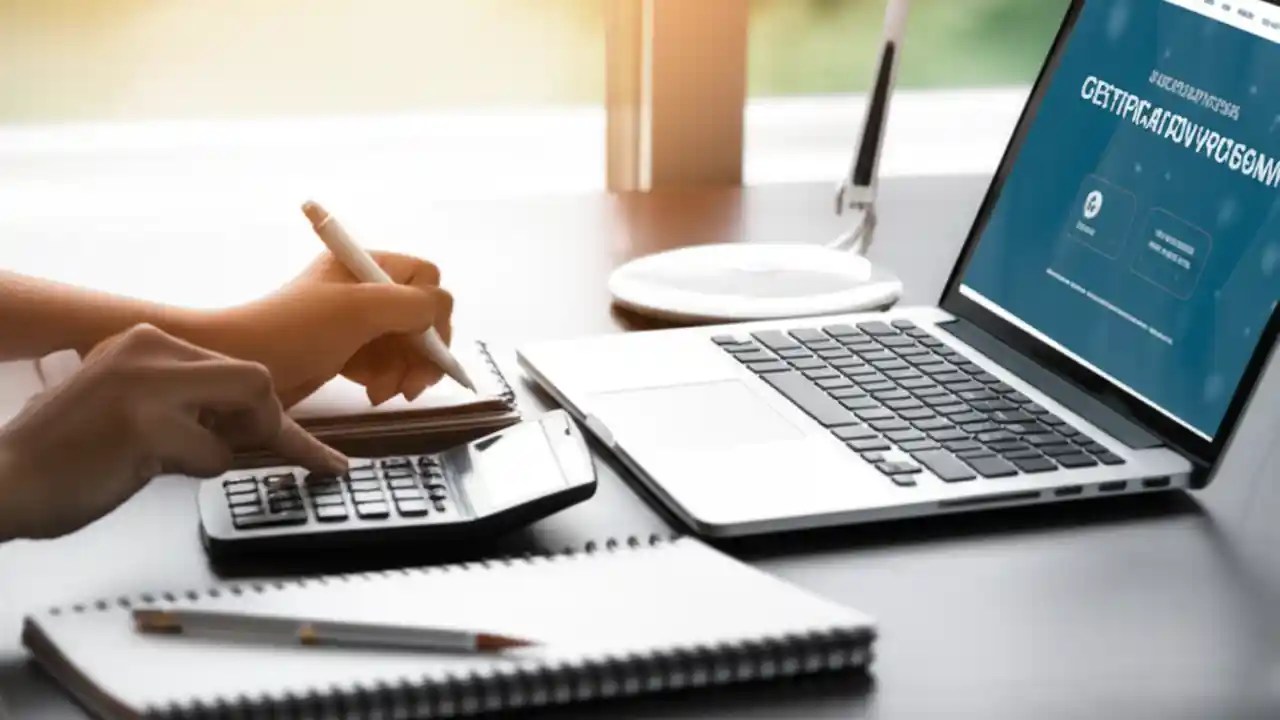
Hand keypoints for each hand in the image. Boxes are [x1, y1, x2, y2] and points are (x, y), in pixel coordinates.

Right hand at [0, 324, 345, 540]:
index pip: (236, 370)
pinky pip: (215, 455)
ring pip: (248, 411)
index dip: (271, 415)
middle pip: (256, 383)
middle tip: (230, 450)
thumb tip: (250, 422)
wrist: (5, 480)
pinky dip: (193, 471)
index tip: (321, 455)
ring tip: (154, 456)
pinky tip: (141, 467)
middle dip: (266, 426)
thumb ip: (189, 403)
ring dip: (216, 452)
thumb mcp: (133, 406)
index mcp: (148, 342)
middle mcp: (152, 349)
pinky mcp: (147, 423)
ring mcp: (149, 383)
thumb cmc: (67, 455)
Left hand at [198, 252, 452, 407]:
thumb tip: (441, 312)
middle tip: (414, 385)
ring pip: (406, 346)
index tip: (426, 347)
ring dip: (405, 372)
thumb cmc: (296, 331)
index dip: (434, 315)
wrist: (239, 367)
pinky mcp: (344, 352)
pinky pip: (384, 363)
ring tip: (385, 393)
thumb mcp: (361, 309)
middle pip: (420, 318)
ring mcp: (354, 322)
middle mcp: (364, 289)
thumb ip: (413, 304)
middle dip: (422, 352)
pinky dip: (386, 380)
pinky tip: (372, 393)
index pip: (426, 281)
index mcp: (366, 265)